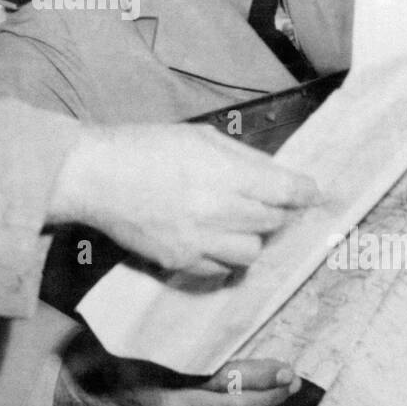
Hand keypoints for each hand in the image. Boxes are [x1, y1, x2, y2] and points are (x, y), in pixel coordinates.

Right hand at [48, 124, 317, 276]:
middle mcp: (220, 210)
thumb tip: (276, 174)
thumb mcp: (200, 136)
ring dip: (252, 237)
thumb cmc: (145, 147)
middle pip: (273, 222)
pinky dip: (224, 256)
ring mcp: (201, 241)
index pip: (286, 190)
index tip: (310, 193)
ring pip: (252, 252)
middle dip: (276, 211)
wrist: (96, 176)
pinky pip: (221, 269)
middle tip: (265, 202)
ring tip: (235, 223)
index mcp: (227, 173)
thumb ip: (243, 157)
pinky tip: (212, 239)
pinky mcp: (181, 261)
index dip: (304, 193)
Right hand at [56, 350, 299, 405]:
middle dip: (272, 395)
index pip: (228, 384)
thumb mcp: (156, 339)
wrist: (102, 394)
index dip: (262, 376)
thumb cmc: (133, 356)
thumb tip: (234, 309)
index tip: (286, 367)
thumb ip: (190, 334)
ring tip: (279, 395)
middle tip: (290, 380)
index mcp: (169, 385)